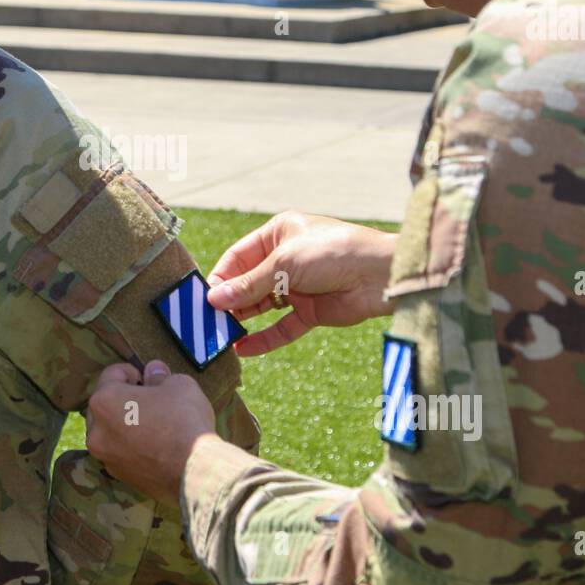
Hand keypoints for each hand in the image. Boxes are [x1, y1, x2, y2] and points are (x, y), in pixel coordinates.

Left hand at [86, 361, 216, 502]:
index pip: (111, 374)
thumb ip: (159, 376)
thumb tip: (153, 372)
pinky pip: (122, 453)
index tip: (149, 378)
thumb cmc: (183, 420)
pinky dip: (134, 446)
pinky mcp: (120, 476)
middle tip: (152, 400)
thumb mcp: (178, 385)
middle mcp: (97, 431)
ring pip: (112, 432)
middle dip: (125, 399)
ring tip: (155, 424)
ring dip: (127, 424)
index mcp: (104, 401)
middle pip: (106, 405)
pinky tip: (156, 446)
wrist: (194, 471)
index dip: (133, 371)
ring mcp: (106, 456)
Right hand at [206, 211, 396, 355]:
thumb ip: (249, 284)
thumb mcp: (284, 264)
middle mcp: (285, 260)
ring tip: (220, 338)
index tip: (203, 299)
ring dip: (243, 321)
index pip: (238, 257)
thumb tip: (214, 299)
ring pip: (262, 306)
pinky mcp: (311, 311)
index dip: (220, 278)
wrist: (382, 275)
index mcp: (277, 234)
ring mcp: (298, 287)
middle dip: (229, 302)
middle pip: (247, 283)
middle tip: (207, 322)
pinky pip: (282, 327)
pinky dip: (264, 339)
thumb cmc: (334, 252)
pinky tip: (244, 350)